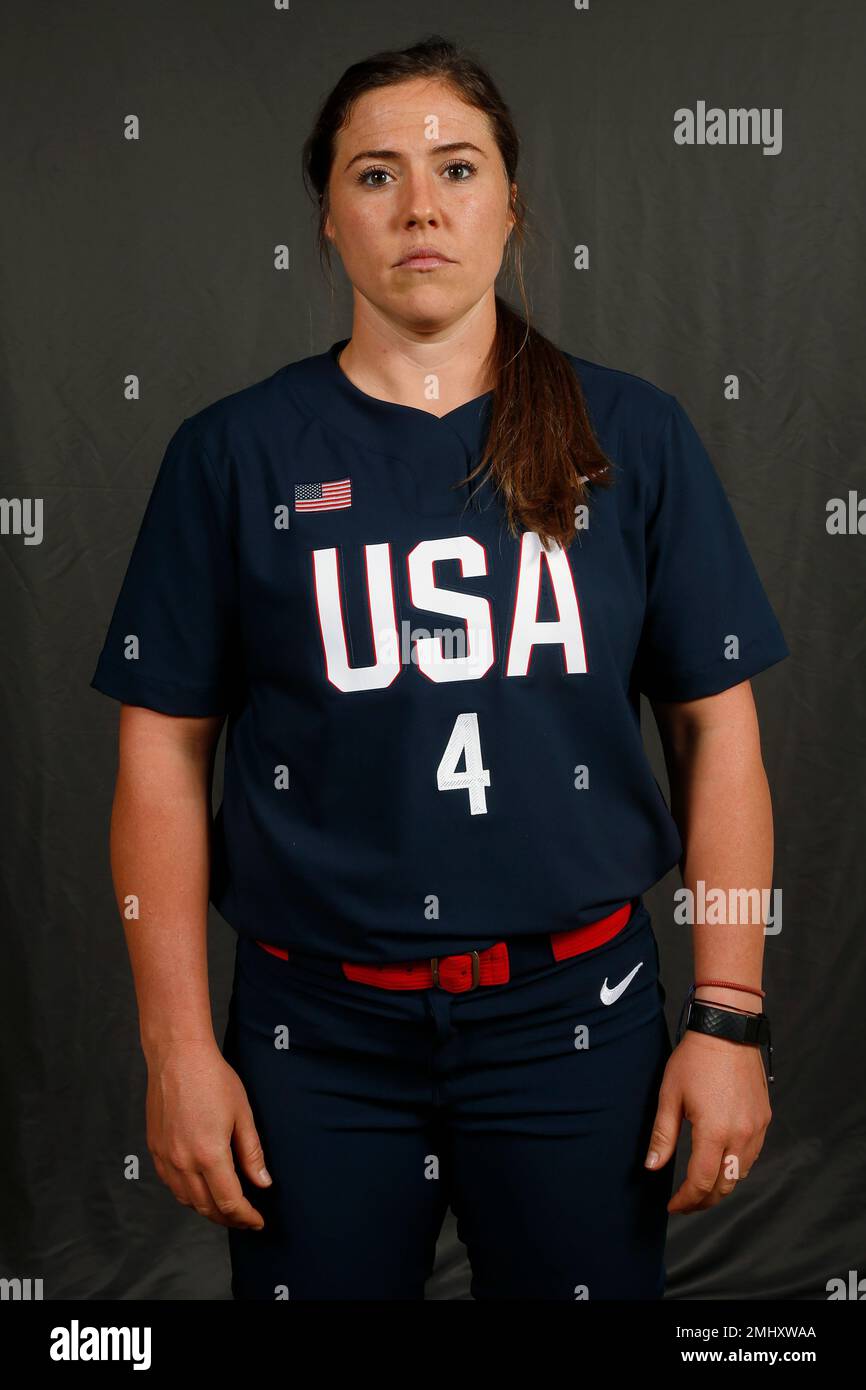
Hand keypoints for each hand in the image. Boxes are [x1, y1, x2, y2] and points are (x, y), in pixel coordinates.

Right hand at [145, 1039, 270, 1228]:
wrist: (177, 1056)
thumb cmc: (213, 1079)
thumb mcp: (243, 1114)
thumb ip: (251, 1153)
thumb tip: (262, 1183)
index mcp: (209, 1155)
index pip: (229, 1201)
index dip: (246, 1217)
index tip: (258, 1221)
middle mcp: (183, 1162)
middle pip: (206, 1207)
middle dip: (228, 1218)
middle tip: (245, 1219)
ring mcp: (165, 1156)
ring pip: (186, 1199)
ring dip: (207, 1209)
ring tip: (226, 1207)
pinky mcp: (155, 1148)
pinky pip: (171, 1184)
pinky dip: (187, 1194)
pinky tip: (200, 1188)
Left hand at [643, 1030, 771, 1212]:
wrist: (727, 1031)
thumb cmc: (695, 1059)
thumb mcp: (670, 1095)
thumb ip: (662, 1136)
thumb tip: (652, 1167)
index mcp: (715, 1131)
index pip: (701, 1182)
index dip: (686, 1200)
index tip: (672, 1206)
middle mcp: (741, 1135)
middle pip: (725, 1186)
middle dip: (703, 1200)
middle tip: (685, 1202)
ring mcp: (756, 1128)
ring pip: (741, 1174)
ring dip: (721, 1185)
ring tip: (700, 1185)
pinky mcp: (764, 1119)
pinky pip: (752, 1155)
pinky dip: (736, 1167)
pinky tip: (720, 1161)